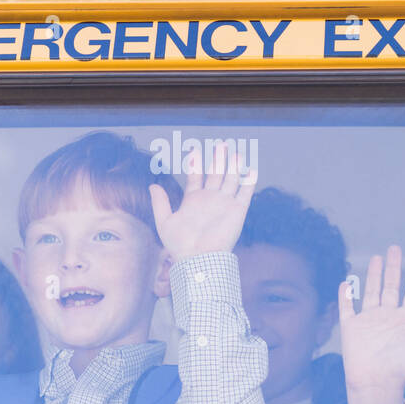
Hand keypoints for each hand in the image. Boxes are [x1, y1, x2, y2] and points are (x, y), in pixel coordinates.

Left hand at [149, 141, 256, 259]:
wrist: (199, 259)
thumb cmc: (180, 245)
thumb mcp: (164, 222)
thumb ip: (160, 203)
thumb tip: (153, 185)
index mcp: (193, 200)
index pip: (196, 177)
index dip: (196, 164)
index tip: (195, 151)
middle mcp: (210, 200)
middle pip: (216, 174)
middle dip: (218, 159)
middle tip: (221, 145)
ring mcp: (224, 204)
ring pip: (231, 180)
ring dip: (233, 166)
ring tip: (235, 152)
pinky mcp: (237, 211)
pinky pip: (245, 193)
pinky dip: (249, 182)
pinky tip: (251, 170)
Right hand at [339, 247, 404, 403]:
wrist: (376, 382)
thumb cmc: (403, 367)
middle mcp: (388, 317)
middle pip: (392, 286)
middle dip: (395, 267)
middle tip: (396, 248)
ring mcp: (368, 320)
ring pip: (372, 291)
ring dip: (374, 275)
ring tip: (377, 258)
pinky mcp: (350, 326)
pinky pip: (347, 307)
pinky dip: (345, 295)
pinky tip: (345, 283)